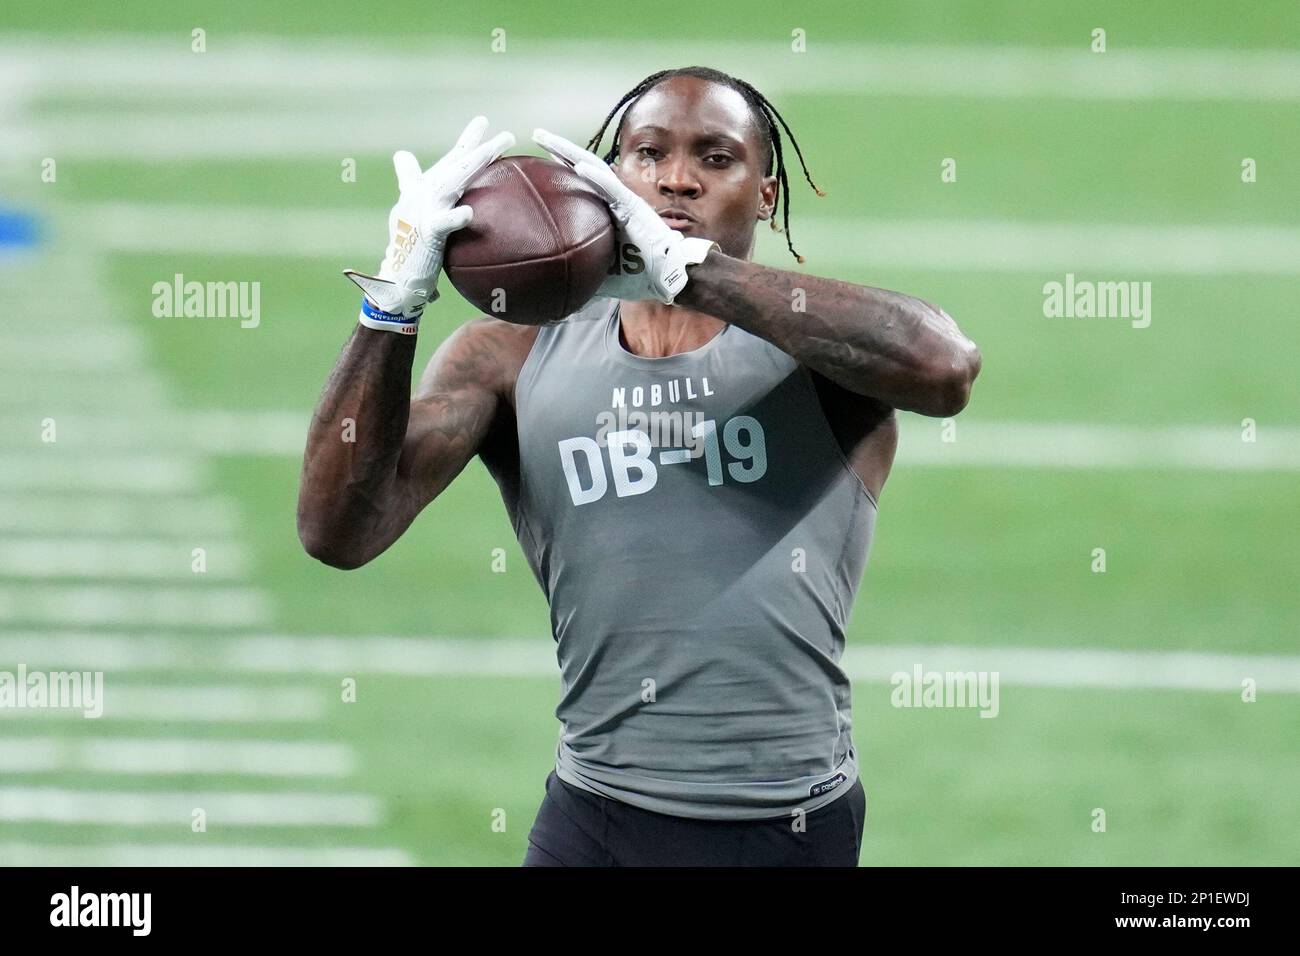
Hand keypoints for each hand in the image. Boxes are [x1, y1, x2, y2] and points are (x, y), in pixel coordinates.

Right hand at [346, 116, 514, 333]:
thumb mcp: (416, 217)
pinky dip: (454, 217)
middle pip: (456, 166)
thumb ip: (420, 191)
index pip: (451, 161)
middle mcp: (421, 194)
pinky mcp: (424, 233)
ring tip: (494, 152)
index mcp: (423, 190)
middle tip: (507, 135)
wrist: (395, 279)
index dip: (467, 141)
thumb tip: (412, 164)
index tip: (483, 121)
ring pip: (452, 183)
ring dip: (473, 165)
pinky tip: (469, 212)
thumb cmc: (411, 251)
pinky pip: (442, 224)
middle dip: (480, 147)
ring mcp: (422, 211)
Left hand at [532, 128, 717, 304]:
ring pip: (595, 169)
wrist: (669, 279)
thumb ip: (579, 272)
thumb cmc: (638, 276)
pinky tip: (578, 167)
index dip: (560, 168)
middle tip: (537, 134)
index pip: (579, 183)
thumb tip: (551, 286)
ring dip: (571, 152)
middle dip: (560, 149)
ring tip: (548, 139)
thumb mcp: (601, 274)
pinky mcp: (635, 208)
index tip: (537, 159)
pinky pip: (613, 189)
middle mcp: (613, 200)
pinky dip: (596, 176)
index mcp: (605, 211)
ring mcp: (624, 201)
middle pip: (584, 167)